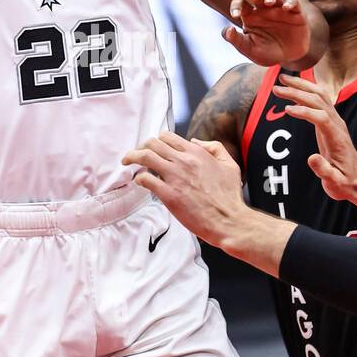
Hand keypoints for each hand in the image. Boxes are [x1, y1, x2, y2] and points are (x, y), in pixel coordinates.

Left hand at [122, 131, 244, 245]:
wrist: (228, 220)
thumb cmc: (229, 196)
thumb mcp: (230, 165)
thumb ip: (214, 148)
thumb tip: (195, 141)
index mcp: (197, 153)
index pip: (168, 136)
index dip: (158, 140)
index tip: (153, 147)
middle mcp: (184, 161)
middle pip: (153, 143)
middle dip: (141, 146)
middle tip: (136, 153)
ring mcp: (175, 177)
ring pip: (145, 156)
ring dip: (132, 157)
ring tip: (126, 161)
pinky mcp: (169, 194)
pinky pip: (146, 179)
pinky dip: (139, 179)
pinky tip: (139, 182)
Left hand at [223, 0, 313, 65]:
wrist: (289, 59)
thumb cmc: (267, 53)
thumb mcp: (250, 50)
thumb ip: (237, 41)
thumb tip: (227, 30)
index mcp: (250, 15)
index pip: (240, 3)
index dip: (236, 5)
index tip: (235, 15)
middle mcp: (264, 9)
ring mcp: (279, 8)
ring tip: (269, 2)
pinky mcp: (295, 13)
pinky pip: (293, 1)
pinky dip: (290, 2)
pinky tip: (286, 8)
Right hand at [273, 73, 356, 202]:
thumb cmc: (345, 182)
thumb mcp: (335, 183)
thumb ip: (324, 171)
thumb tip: (311, 158)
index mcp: (337, 138)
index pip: (321, 117)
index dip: (305, 112)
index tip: (287, 110)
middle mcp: (337, 124)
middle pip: (318, 100)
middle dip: (297, 92)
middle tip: (276, 88)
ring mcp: (334, 120)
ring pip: (319, 95)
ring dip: (301, 85)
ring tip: (282, 78)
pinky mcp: (329, 120)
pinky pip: (318, 99)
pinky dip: (305, 89)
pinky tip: (293, 86)